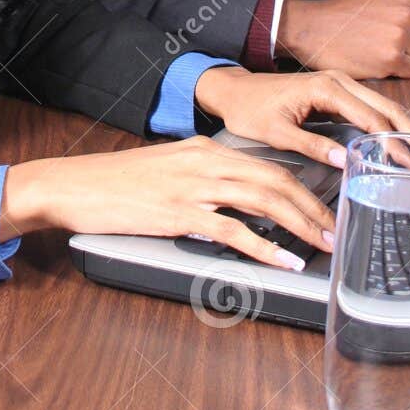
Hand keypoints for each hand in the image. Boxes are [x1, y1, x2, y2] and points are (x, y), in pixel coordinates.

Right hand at [0, 135, 338, 270]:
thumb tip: (234, 203)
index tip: (325, 206)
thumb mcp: (166, 170)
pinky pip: (232, 230)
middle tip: (336, 229)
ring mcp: (192, 186)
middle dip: (312, 206)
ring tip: (322, 244)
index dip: (303, 187)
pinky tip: (282, 261)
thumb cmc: (115, 184)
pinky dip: (264, 247)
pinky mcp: (178, 213)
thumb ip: (202, 180)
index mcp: (203, 148)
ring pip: (262, 200)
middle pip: (274, 179)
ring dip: (299, 224)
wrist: (73, 185)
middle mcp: (203, 161)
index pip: (266, 165)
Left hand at [191, 64, 409, 165]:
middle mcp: (338, 81)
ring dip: (408, 127)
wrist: (234, 90)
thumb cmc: (251, 109)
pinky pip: (372, 106)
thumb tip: (346, 160)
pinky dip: (392, 122)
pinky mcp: (338, 90)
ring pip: (384, 104)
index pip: (369, 117)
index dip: (392, 141)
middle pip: (386, 107)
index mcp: (325, 88)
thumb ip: (312, 145)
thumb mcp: (277, 132)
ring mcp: (341, 83)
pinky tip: (406, 137)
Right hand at [277, 0, 409, 78]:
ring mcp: (400, 38)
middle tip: (390, 48)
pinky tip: (378, 65)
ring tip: (379, 55)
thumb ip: (399, 8)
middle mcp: (406, 15)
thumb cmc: (338, 15)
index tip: (409, 36)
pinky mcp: (391, 60)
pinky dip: (397, 73)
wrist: (312, 29)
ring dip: (404, 62)